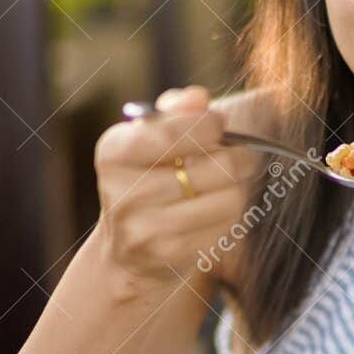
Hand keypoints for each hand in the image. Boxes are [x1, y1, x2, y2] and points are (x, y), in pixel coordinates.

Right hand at [93, 85, 257, 292]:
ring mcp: (146, 228)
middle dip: (237, 155)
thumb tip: (198, 98)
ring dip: (238, 186)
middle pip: (216, 165)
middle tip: (240, 154)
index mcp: (114, 152)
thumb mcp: (149, 138)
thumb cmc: (146, 178)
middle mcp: (124, 192)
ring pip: (229, 198)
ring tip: (227, 182)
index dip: (209, 125)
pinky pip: (226, 226)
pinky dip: (230, 214)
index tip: (219, 124)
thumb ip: (175, 111)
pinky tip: (216, 209)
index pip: (173, 133)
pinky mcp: (171, 255)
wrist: (127, 250)